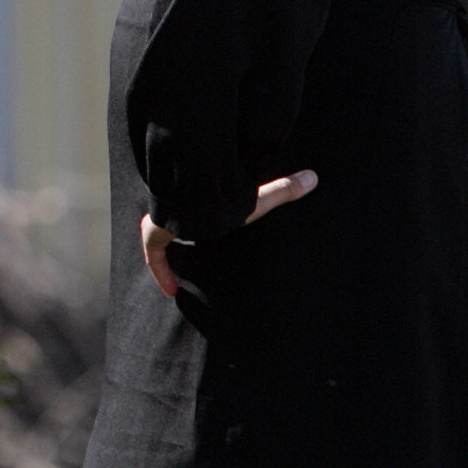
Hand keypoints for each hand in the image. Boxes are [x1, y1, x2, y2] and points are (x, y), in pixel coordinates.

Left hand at [141, 169, 316, 296]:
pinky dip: (161, 272)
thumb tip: (314, 177)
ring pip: (164, 239)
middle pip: (179, 225)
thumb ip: (282, 191)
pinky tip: (170, 290)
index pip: (200, 209)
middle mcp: (181, 211)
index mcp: (202, 201)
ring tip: (182, 278)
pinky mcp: (153, 234)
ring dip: (172, 255)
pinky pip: (155, 256)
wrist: (191, 203)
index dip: (204, 219)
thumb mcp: (257, 200)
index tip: (208, 230)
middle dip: (183, 238)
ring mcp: (163, 221)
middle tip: (193, 257)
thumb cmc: (226, 199)